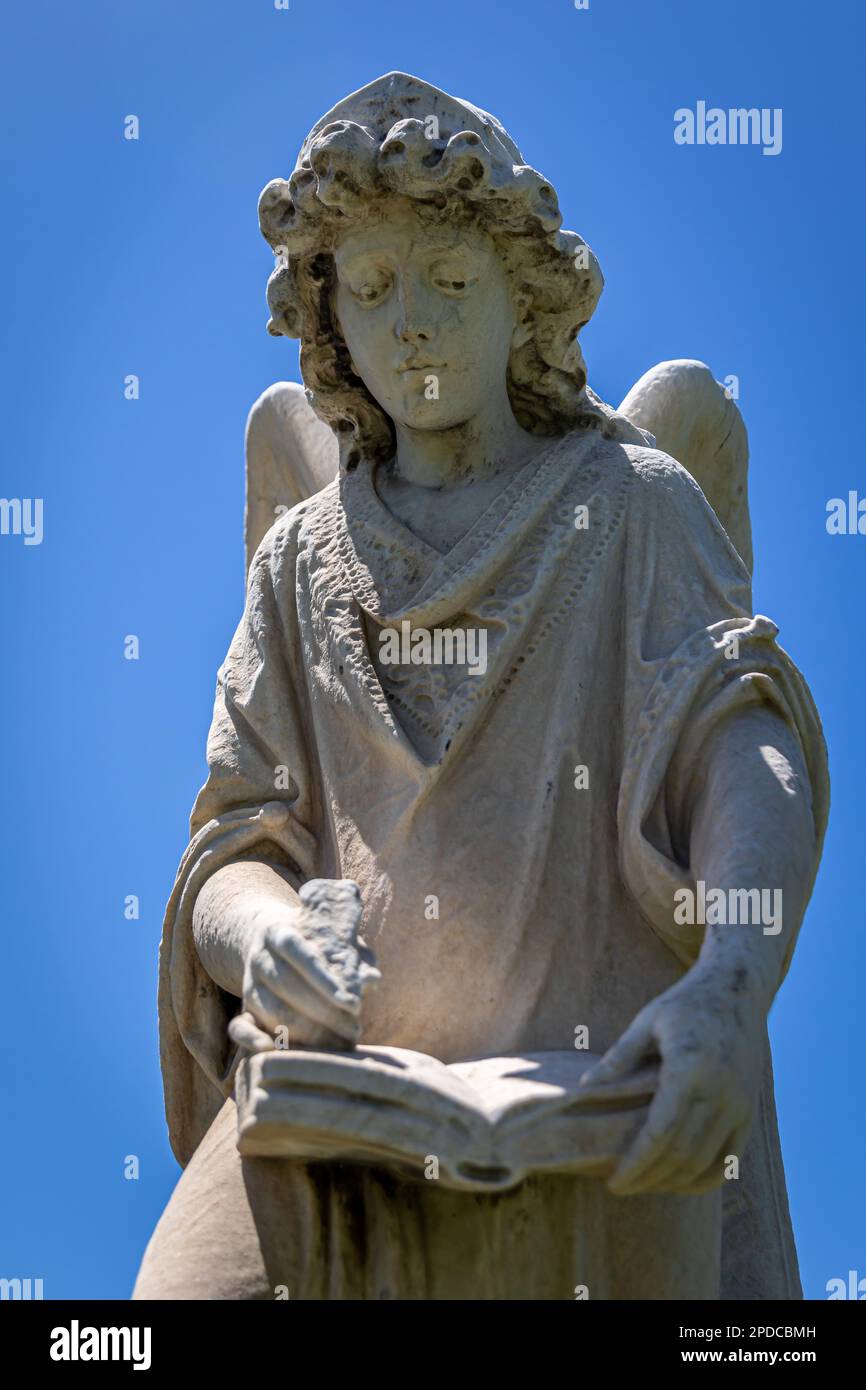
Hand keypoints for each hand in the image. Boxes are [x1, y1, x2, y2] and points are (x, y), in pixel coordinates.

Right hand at [241, 878, 378, 1049]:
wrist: (269, 945)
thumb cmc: (317, 945)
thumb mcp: (336, 942)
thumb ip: (355, 958)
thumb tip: (371, 980)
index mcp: (279, 932)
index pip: (300, 954)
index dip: (326, 981)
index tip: (355, 1005)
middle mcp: (259, 957)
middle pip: (287, 986)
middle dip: (324, 1014)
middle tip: (355, 1032)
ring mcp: (248, 985)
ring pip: (271, 1010)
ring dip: (306, 1033)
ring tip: (339, 1045)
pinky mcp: (242, 1010)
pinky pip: (238, 1029)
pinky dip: (253, 1042)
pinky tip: (281, 1051)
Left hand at [580, 966, 762, 1195]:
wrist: (737, 990)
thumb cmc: (685, 1003)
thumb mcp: (647, 1021)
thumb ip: (619, 1057)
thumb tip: (584, 1086)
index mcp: (690, 1069)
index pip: (660, 1133)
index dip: (636, 1163)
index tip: (613, 1182)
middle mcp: (720, 1092)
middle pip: (681, 1154)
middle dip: (649, 1178)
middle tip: (622, 1187)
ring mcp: (739, 1104)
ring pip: (705, 1161)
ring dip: (673, 1181)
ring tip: (644, 1185)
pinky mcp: (749, 1110)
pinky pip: (730, 1159)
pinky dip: (706, 1178)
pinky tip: (680, 1183)